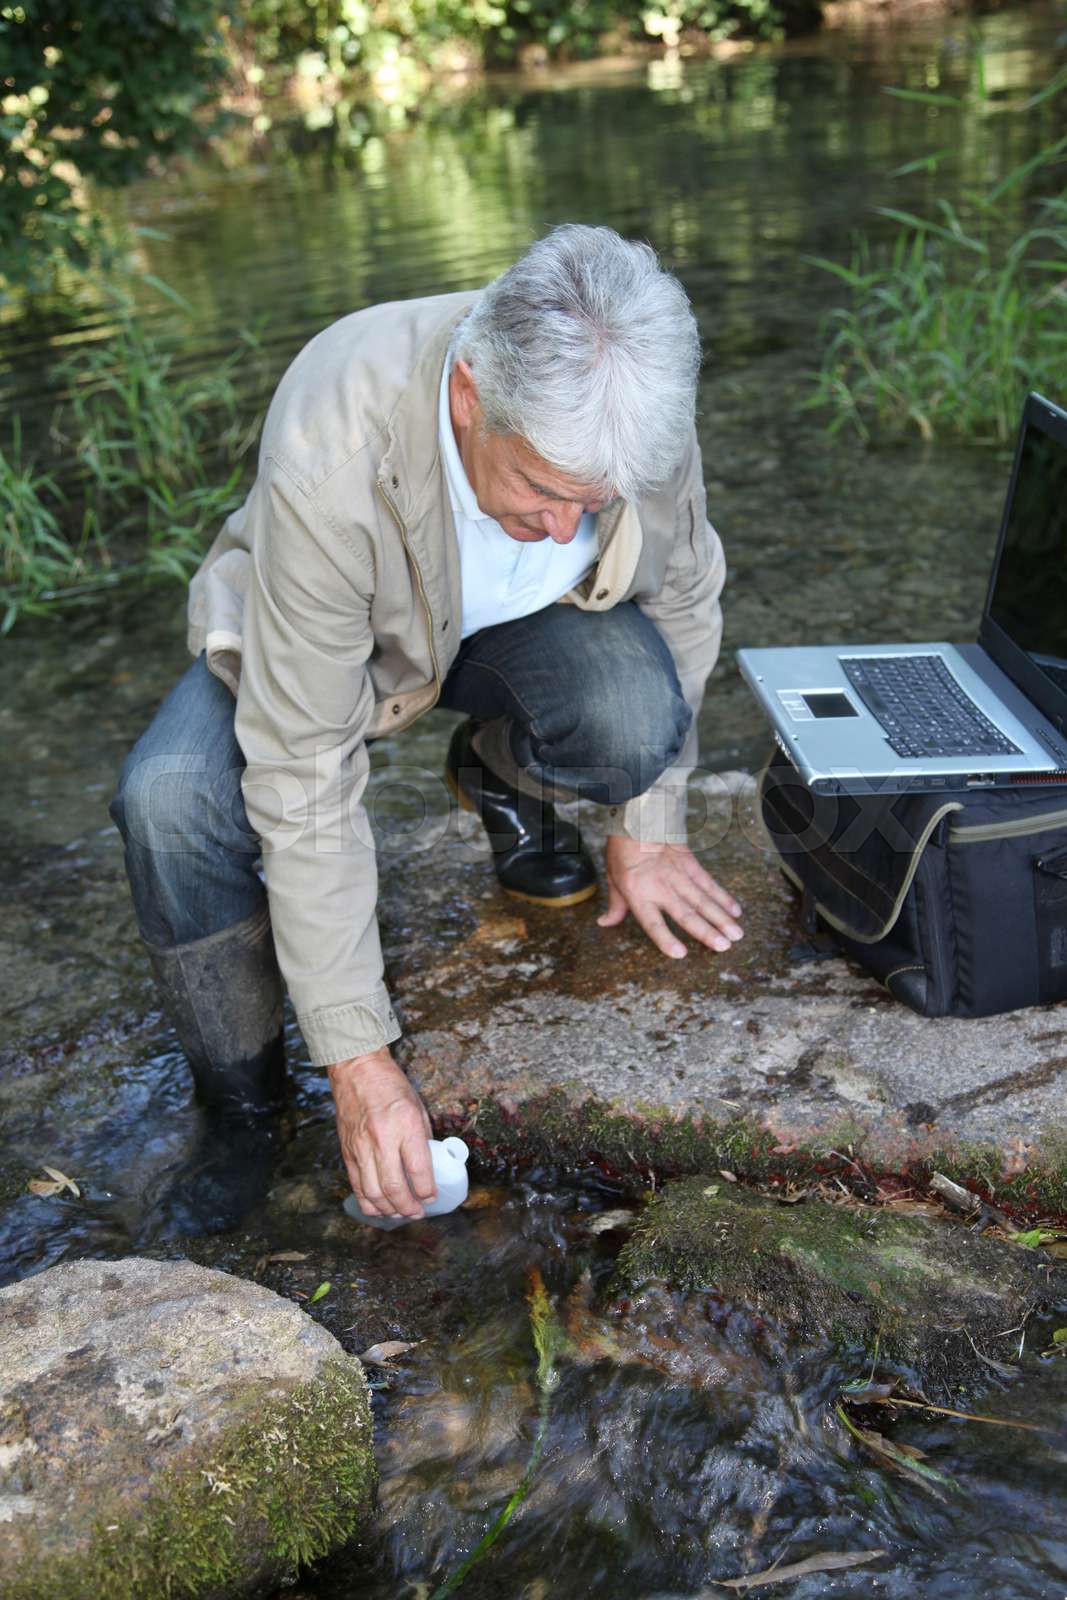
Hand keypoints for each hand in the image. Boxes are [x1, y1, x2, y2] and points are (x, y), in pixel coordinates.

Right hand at [328, 1047, 434, 1218]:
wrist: (357, 1070)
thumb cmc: (391, 1086)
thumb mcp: (417, 1107)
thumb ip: (422, 1139)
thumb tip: (428, 1168)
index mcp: (406, 1125)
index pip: (418, 1169)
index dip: (427, 1190)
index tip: (432, 1197)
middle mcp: (382, 1138)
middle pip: (394, 1187)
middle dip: (408, 1207)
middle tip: (417, 1212)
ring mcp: (361, 1147)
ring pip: (373, 1192)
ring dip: (389, 1210)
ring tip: (400, 1214)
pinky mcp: (347, 1151)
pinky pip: (356, 1185)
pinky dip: (368, 1202)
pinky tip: (379, 1208)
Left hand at [598, 836, 743, 959]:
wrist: (637, 819)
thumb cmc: (622, 851)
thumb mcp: (613, 878)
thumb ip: (616, 905)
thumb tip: (605, 923)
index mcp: (638, 894)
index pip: (653, 922)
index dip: (665, 939)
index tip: (680, 954)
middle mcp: (660, 887)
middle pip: (686, 913)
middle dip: (706, 931)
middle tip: (723, 946)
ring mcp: (677, 874)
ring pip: (702, 899)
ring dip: (721, 917)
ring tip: (736, 934)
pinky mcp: (689, 863)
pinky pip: (708, 882)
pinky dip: (723, 896)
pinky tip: (735, 910)